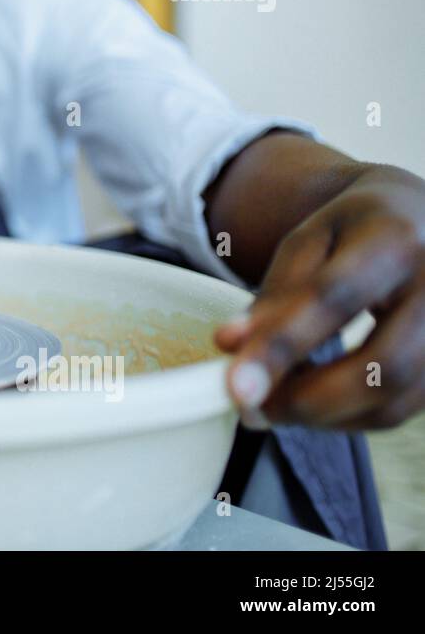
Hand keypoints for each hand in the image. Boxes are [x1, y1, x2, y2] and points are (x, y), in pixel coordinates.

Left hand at [215, 166, 424, 430]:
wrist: (423, 217)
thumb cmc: (357, 230)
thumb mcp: (309, 239)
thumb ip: (274, 292)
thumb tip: (229, 345)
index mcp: (394, 241)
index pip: (334, 298)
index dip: (282, 345)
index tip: (235, 386)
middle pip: (382, 366)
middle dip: (308, 400)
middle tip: (250, 409)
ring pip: (395, 400)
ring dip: (325, 417)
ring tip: (274, 406)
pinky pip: (401, 409)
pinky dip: (349, 417)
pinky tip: (312, 404)